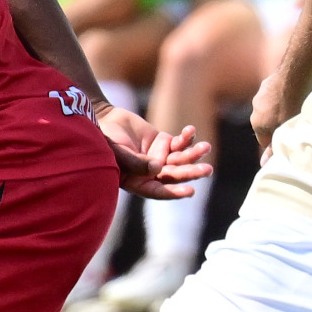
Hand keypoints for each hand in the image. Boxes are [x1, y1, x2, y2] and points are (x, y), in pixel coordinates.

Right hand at [93, 103, 211, 199]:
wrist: (105, 119)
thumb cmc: (105, 140)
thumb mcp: (117, 153)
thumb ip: (135, 163)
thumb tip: (158, 169)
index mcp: (138, 182)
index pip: (158, 191)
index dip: (174, 192)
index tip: (190, 191)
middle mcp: (151, 174)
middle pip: (174, 175)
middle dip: (190, 172)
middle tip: (206, 170)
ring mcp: (159, 158)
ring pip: (181, 160)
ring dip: (193, 154)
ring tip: (206, 147)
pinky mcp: (165, 143)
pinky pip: (180, 143)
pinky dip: (187, 137)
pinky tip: (191, 130)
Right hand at [249, 71, 297, 163]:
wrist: (294, 74)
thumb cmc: (293, 104)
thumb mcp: (285, 129)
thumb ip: (274, 146)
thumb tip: (263, 164)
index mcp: (257, 123)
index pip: (264, 141)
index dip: (276, 142)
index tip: (288, 140)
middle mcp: (254, 110)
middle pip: (266, 124)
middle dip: (277, 126)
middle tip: (294, 125)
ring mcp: (259, 95)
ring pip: (269, 110)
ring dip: (279, 111)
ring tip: (296, 109)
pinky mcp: (266, 84)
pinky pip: (273, 96)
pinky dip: (281, 98)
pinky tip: (294, 96)